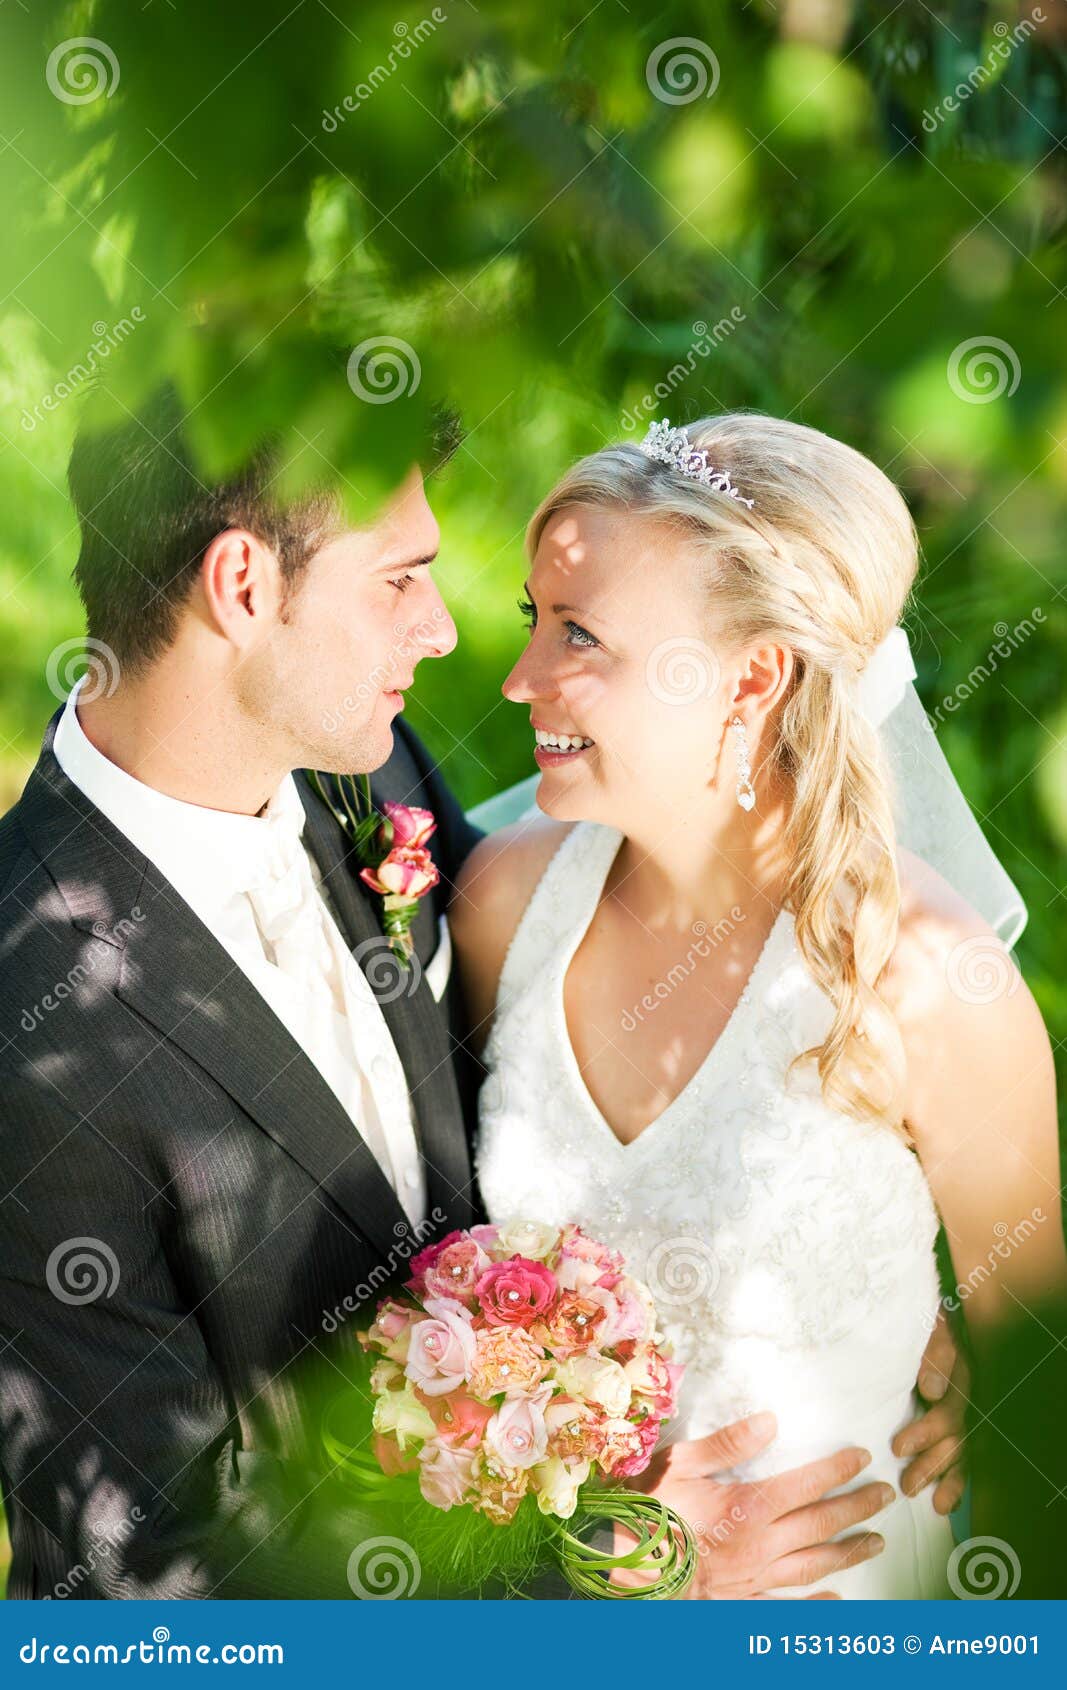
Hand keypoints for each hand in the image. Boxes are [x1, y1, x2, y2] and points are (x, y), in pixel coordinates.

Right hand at [614, 1411, 892, 1597]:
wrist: (628, 1566)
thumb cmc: (652, 1509)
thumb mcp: (682, 1462)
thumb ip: (728, 1444)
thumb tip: (770, 1421)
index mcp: (751, 1506)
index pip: (809, 1484)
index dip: (839, 1469)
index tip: (863, 1456)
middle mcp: (764, 1544)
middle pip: (822, 1524)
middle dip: (858, 1507)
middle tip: (887, 1495)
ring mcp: (757, 1576)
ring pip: (816, 1564)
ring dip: (849, 1550)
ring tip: (876, 1540)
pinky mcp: (745, 1599)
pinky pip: (789, 1604)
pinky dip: (817, 1604)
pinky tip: (837, 1600)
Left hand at [891, 1306, 968, 1513]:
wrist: (938, 1313)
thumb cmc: (929, 1320)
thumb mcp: (931, 1324)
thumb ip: (935, 1353)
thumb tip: (931, 1390)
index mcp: (963, 1372)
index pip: (951, 1408)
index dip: (927, 1432)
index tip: (899, 1447)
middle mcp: (968, 1396)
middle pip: (955, 1436)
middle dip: (931, 1462)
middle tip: (907, 1482)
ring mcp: (966, 1411)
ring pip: (962, 1450)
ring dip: (944, 1476)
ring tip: (927, 1499)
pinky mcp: (961, 1424)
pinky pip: (966, 1458)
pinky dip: (957, 1482)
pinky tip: (944, 1503)